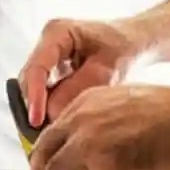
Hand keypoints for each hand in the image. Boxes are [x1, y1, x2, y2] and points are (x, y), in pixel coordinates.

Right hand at [19, 0, 169, 126]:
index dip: (34, 96)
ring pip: (36, 91)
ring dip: (43, 111)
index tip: (36, 121)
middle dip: (35, 108)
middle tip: (43, 137)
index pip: (37, 67)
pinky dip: (52, 111)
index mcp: (58, 32)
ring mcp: (49, 59)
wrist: (138, 43)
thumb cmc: (126, 49)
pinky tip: (61, 128)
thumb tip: (51, 116)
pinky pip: (47, 95)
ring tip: (54, 136)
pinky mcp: (54, 74)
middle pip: (30, 80)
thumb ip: (78, 91)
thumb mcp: (107, 70)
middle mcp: (48, 44)